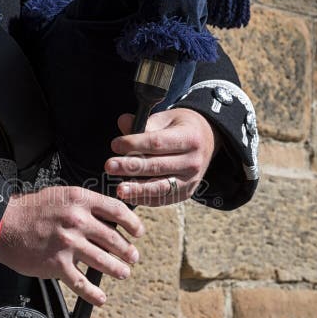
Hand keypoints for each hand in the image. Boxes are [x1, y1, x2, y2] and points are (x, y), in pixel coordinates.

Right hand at [0, 186, 144, 305]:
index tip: (138, 232)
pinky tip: (101, 297)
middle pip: (114, 239)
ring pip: (103, 262)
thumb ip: (85, 206)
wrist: (4, 225)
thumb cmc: (32, 210)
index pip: (117, 210)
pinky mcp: (57, 265)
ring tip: (122, 273)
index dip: (133, 223)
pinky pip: (81, 283)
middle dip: (128, 251)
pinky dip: (94, 293)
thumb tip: (109, 219)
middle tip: (133, 257)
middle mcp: (77, 221)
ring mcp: (68, 244)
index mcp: (80, 200)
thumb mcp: (62, 196)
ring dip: (117, 270)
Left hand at [105, 108, 219, 205]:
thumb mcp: (166, 119)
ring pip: (161, 187)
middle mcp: (193, 161)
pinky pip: (162, 199)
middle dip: (131, 167)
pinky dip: (144, 198)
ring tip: (119, 189)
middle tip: (109, 166)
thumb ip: (145, 123)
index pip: (158, 143)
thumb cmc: (179, 128)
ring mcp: (191, 180)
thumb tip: (123, 122)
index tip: (115, 144)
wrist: (206, 142)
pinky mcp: (186, 193)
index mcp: (190, 138)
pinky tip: (128, 195)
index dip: (135, 144)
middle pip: (158, 166)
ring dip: (138, 189)